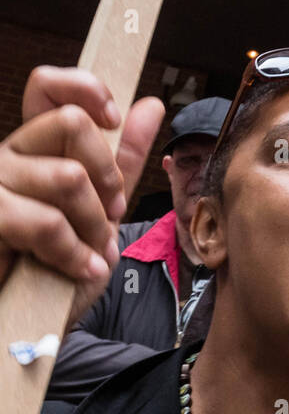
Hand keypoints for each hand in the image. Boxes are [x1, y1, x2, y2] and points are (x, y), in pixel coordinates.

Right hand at [0, 66, 163, 328]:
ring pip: (67, 176)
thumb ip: (121, 159)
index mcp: (32, 146)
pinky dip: (73, 251)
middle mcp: (6, 156)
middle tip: (109, 215)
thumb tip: (149, 104)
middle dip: (106, 175)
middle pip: (69, 122)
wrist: (26, 327)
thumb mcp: (100, 210)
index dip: (83, 88)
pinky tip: (79, 270)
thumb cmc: (57, 268)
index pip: (45, 86)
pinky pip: (46, 221)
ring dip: (92, 224)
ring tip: (91, 252)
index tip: (113, 118)